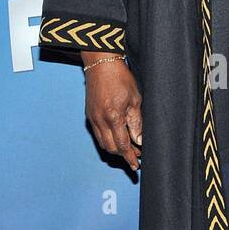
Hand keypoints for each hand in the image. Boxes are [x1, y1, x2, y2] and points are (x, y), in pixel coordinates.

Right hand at [82, 56, 142, 171]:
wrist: (101, 64)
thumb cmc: (120, 78)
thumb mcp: (135, 99)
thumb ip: (136, 122)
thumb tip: (139, 140)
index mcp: (113, 116)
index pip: (123, 144)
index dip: (130, 156)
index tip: (136, 165)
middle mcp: (100, 120)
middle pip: (111, 148)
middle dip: (123, 155)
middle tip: (136, 155)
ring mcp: (93, 118)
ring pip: (103, 143)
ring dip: (115, 149)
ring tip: (128, 148)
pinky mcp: (89, 115)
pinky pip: (97, 134)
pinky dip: (107, 140)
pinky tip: (116, 137)